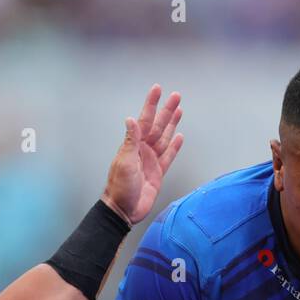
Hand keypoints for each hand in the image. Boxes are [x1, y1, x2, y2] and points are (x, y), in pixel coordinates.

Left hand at [101, 84, 183, 224]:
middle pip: (158, 126)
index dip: (151, 104)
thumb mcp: (125, 161)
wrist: (124, 209)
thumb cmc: (120, 186)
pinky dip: (174, 146)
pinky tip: (178, 136)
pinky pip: (168, 156)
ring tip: (179, 110)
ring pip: (164, 138)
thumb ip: (131, 141)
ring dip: (172, 124)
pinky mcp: (158, 173)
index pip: (144, 120)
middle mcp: (143, 150)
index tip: (157, 90)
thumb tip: (131, 119)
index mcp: (134, 145)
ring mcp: (151, 160)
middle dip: (167, 111)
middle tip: (176, 96)